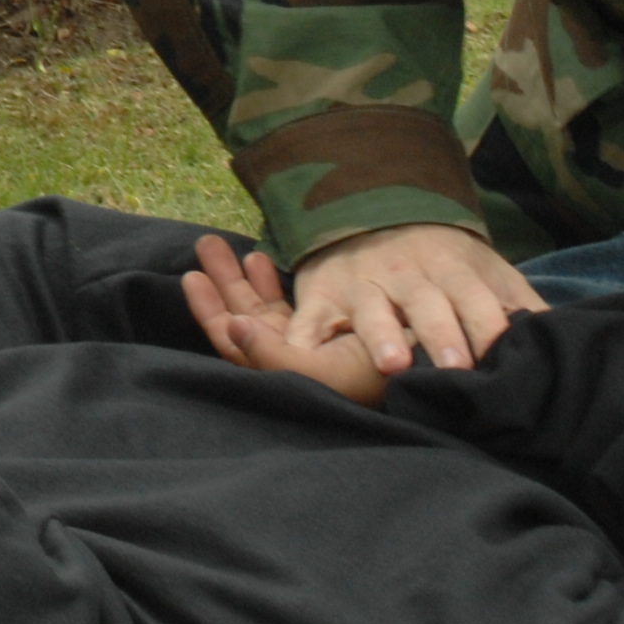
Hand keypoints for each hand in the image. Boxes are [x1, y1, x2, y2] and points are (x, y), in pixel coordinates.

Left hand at [180, 233, 400, 403]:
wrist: (430, 371)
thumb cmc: (370, 380)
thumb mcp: (318, 371)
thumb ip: (271, 354)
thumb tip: (232, 325)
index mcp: (280, 372)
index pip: (233, 341)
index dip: (210, 310)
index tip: (193, 277)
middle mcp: (290, 359)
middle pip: (244, 319)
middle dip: (223, 282)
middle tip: (205, 243)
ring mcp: (311, 343)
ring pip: (265, 308)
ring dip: (244, 277)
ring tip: (225, 245)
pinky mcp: (332, 327)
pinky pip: (293, 304)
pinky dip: (275, 282)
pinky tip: (263, 259)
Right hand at [284, 222, 544, 378]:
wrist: (370, 208)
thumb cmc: (439, 259)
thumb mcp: (483, 269)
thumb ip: (518, 301)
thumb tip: (563, 332)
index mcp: (449, 268)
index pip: (474, 296)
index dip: (486, 324)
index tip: (499, 352)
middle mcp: (404, 275)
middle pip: (425, 305)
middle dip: (440, 334)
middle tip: (455, 368)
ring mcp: (358, 284)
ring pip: (370, 311)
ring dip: (381, 335)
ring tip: (393, 364)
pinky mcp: (319, 296)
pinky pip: (307, 320)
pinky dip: (300, 339)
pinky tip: (302, 358)